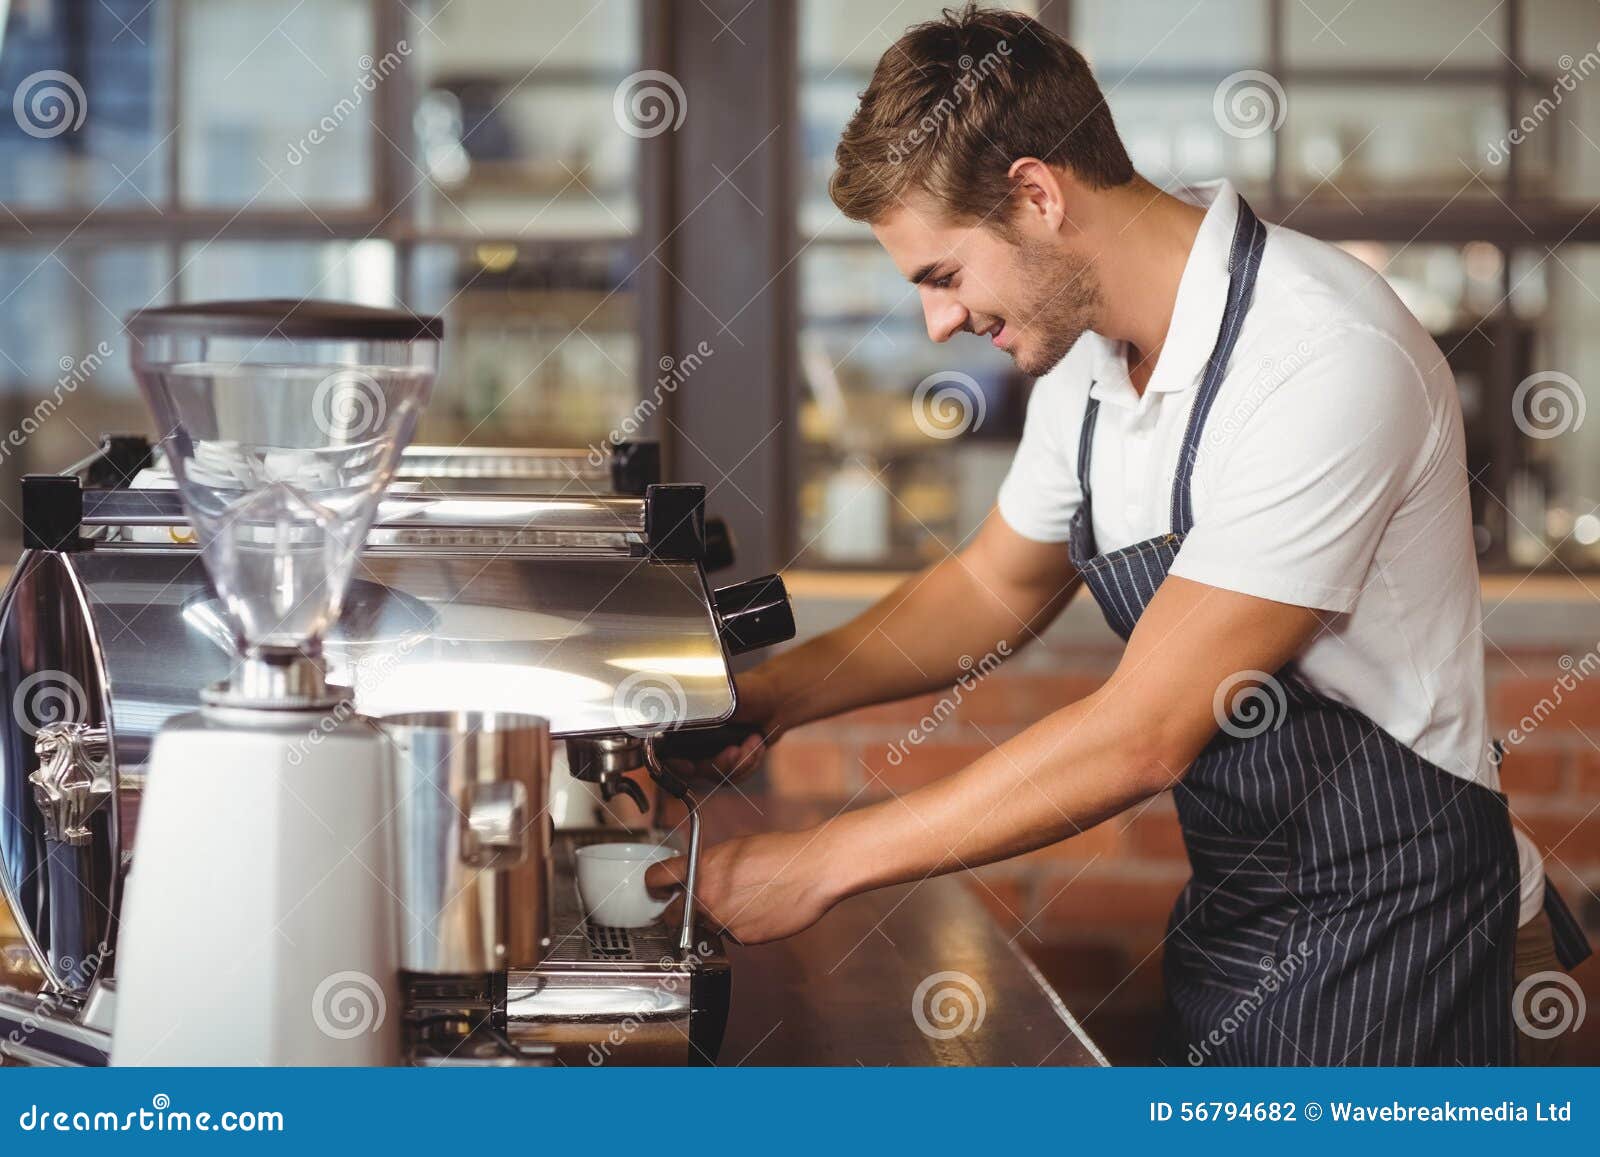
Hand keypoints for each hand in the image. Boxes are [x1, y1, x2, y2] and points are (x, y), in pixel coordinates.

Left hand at [644, 826, 845, 944]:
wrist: (812, 870)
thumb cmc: (780, 854)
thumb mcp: (734, 848)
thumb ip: (709, 865)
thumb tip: (697, 874)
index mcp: (700, 869)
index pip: (656, 879)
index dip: (655, 885)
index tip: (657, 890)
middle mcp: (706, 898)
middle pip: (673, 914)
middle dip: (679, 912)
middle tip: (692, 906)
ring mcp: (723, 921)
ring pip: (705, 927)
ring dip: (714, 919)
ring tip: (743, 901)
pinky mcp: (743, 938)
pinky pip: (731, 935)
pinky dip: (739, 927)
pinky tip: (758, 911)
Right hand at [663, 667, 786, 788]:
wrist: (777, 701)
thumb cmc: (751, 692)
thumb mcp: (724, 697)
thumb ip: (700, 708)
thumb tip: (682, 716)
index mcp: (685, 721)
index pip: (666, 750)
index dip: (675, 764)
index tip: (690, 766)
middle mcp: (693, 739)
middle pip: (695, 770)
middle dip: (721, 764)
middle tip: (736, 749)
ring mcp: (709, 752)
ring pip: (718, 776)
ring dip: (741, 762)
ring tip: (754, 740)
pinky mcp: (727, 762)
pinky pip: (733, 777)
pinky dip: (749, 763)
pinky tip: (757, 745)